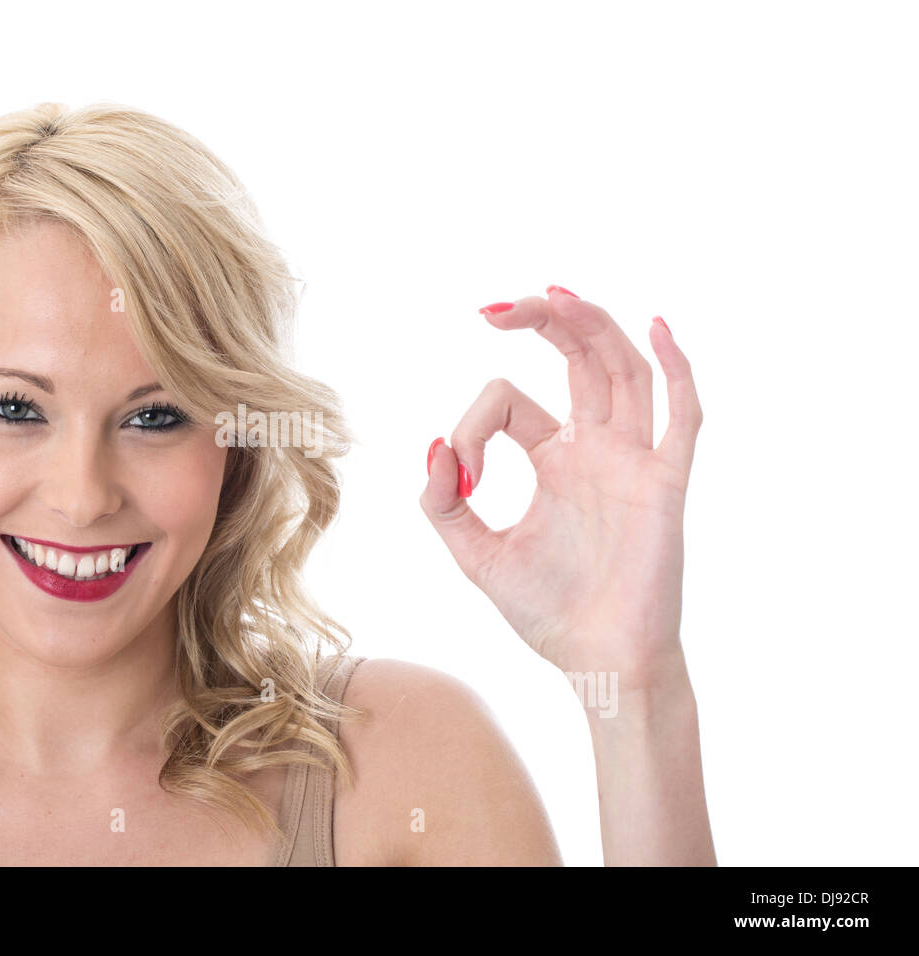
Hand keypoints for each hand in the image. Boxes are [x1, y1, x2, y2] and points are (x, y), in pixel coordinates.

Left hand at [420, 288, 702, 692]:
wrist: (599, 663)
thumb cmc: (546, 613)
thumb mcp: (475, 554)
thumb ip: (443, 504)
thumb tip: (434, 447)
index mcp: (555, 458)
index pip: (510, 400)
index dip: (474, 424)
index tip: (462, 474)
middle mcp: (597, 448)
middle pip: (581, 358)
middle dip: (545, 322)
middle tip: (501, 306)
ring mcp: (634, 461)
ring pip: (625, 371)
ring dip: (595, 328)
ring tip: (558, 295)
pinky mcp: (665, 484)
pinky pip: (682, 417)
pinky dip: (676, 370)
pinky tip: (657, 327)